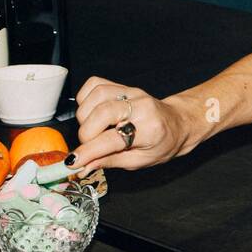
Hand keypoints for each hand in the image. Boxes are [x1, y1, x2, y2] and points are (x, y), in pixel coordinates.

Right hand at [70, 77, 193, 171]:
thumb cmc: (163, 143)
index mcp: (150, 129)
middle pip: (102, 113)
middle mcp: (141, 106)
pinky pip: (95, 84)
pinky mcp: (123, 86)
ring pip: (96, 95)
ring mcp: (132, 92)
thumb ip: (109, 162)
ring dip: (85, 116)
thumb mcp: (140, 161)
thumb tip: (82, 166)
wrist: (178, 123)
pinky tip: (91, 113)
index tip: (73, 162)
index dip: (88, 152)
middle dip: (86, 134)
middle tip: (88, 147)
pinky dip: (85, 99)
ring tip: (92, 131)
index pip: (111, 139)